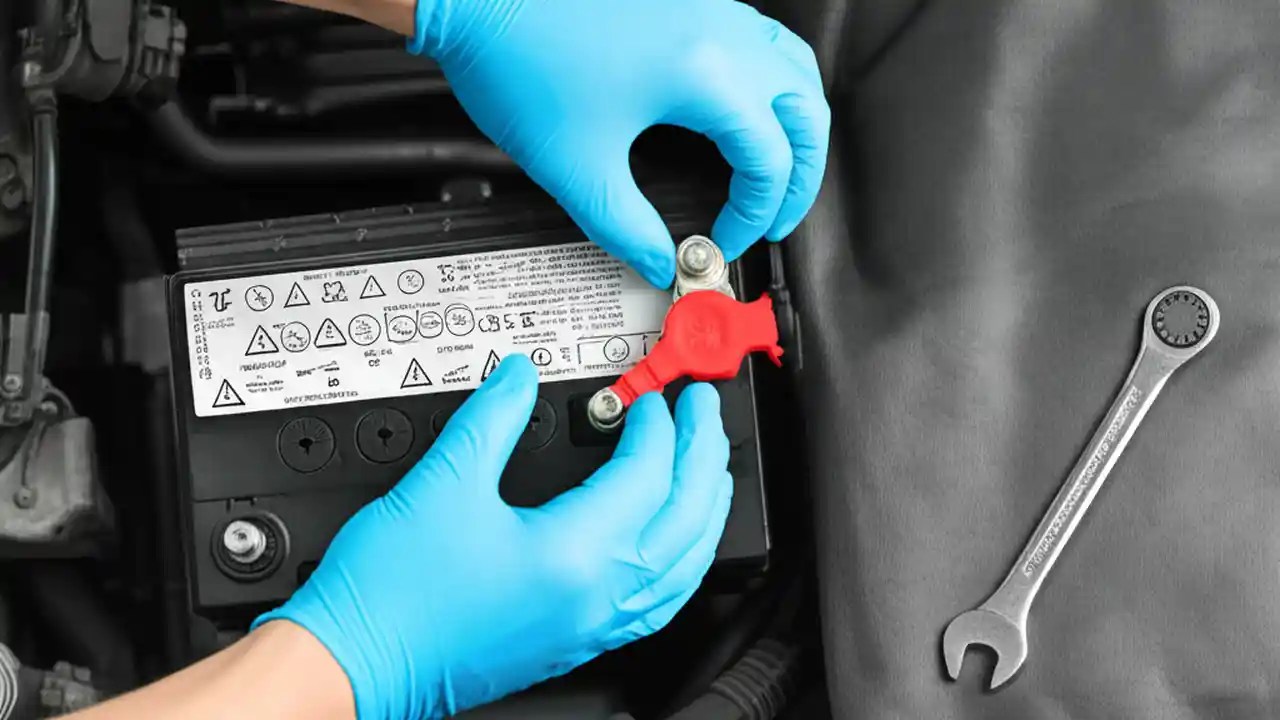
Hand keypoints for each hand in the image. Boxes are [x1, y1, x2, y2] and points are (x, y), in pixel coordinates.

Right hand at [255, 355, 732, 718]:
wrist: (356, 662)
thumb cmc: (391, 595)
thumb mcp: (442, 481)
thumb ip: (494, 417)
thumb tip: (520, 378)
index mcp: (574, 554)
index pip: (647, 474)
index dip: (656, 425)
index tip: (646, 395)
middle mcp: (597, 597)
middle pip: (687, 518)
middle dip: (704, 455)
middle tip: (703, 411)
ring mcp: (592, 627)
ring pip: (684, 566)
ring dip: (704, 510)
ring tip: (706, 470)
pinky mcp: (578, 643)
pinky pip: (660, 602)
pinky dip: (681, 561)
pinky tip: (673, 546)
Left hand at [410, 0, 829, 286]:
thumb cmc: (518, 60)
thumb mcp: (576, 168)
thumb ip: (626, 228)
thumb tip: (657, 261)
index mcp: (707, 76)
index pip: (770, 160)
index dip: (755, 214)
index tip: (726, 239)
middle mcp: (722, 35)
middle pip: (806, 112)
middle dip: (801, 176)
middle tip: (777, 217)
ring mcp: (709, 10)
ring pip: (795, 69)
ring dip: (797, 125)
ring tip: (780, 169)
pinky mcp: (688, 2)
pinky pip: (762, 42)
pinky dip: (773, 86)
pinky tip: (747, 111)